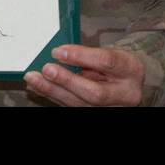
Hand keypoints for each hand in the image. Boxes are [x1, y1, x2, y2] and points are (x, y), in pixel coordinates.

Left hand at [24, 44, 143, 105]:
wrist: (127, 83)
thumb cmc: (116, 65)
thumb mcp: (110, 52)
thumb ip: (87, 54)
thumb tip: (59, 54)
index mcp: (130, 70)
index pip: (106, 62)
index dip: (81, 56)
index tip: (58, 51)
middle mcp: (124, 94)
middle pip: (94, 92)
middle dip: (66, 81)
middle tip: (46, 69)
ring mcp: (110, 108)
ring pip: (79, 104)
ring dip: (53, 91)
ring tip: (34, 78)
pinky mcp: (95, 113)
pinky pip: (71, 106)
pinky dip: (53, 96)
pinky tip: (39, 87)